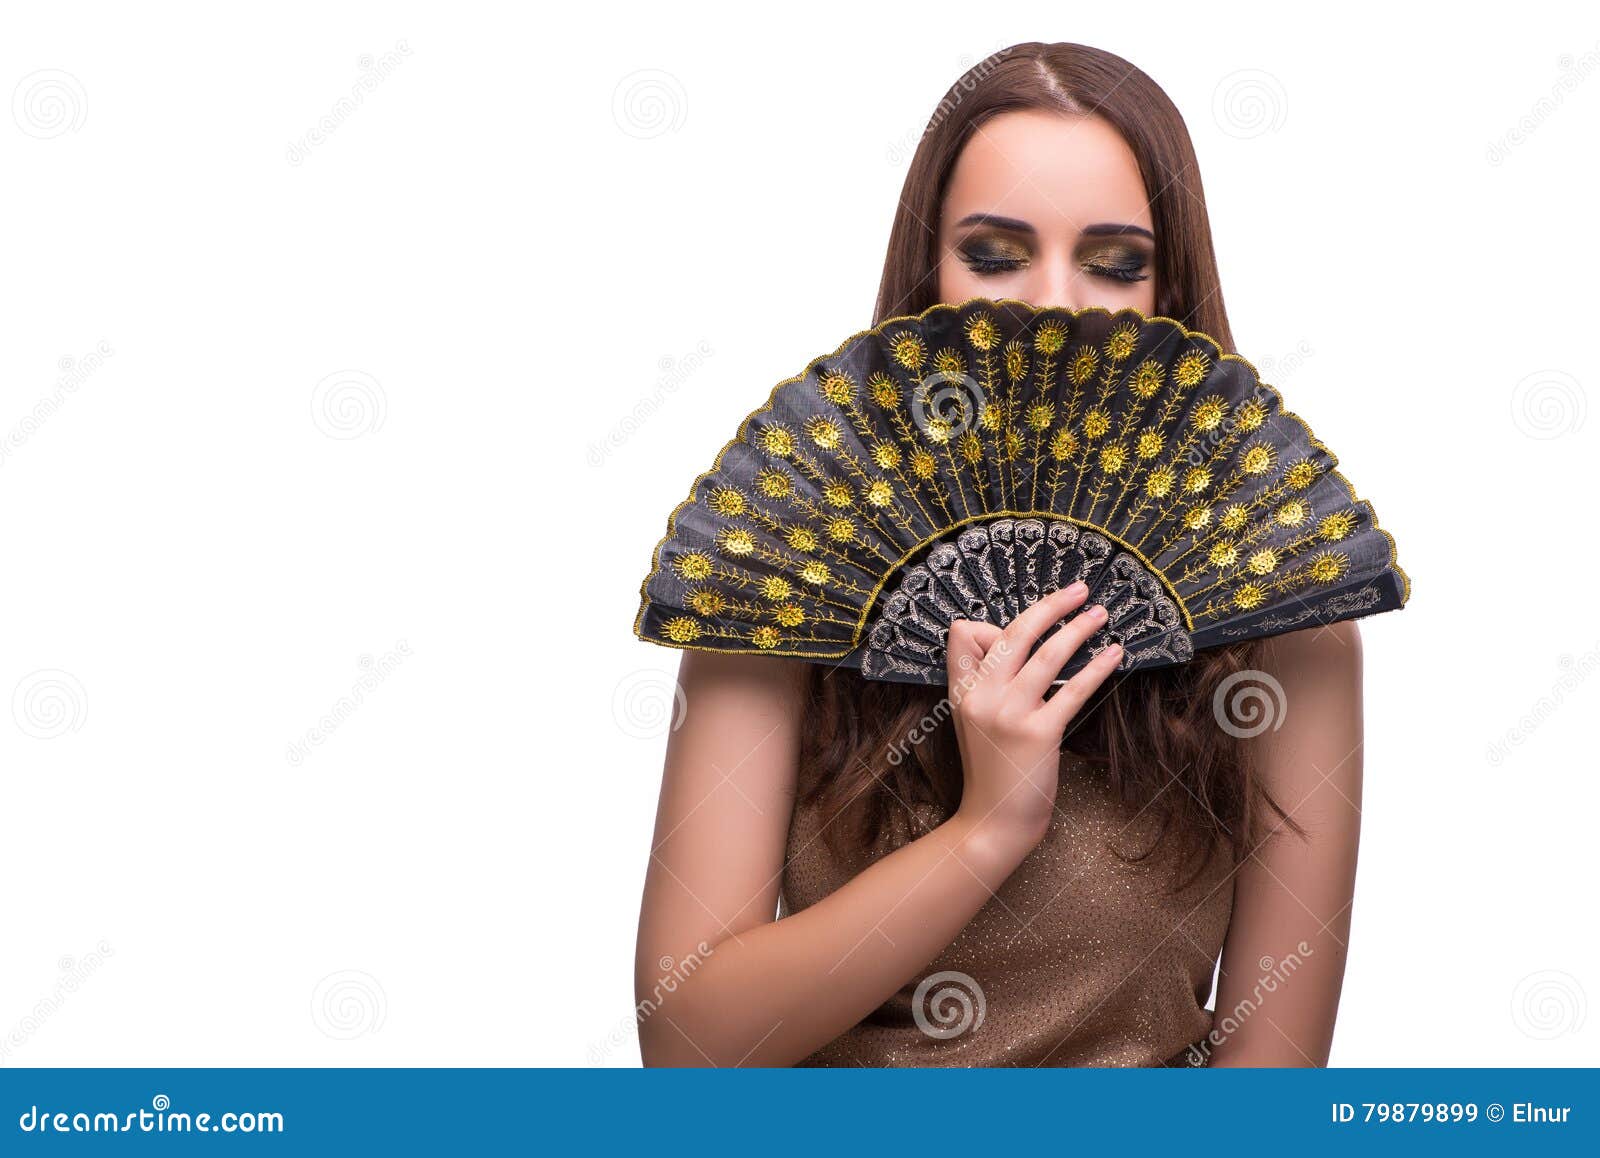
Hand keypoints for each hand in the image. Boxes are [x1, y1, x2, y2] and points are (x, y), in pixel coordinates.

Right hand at [945, 582, 1122, 849]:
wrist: (993, 822)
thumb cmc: (992, 771)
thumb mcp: (973, 723)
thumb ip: (986, 686)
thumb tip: (1015, 648)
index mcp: (961, 691)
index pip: (965, 633)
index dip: (993, 625)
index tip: (1024, 631)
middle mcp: (981, 696)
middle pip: (1014, 631)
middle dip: (1050, 605)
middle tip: (1079, 589)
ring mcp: (1009, 713)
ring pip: (1047, 653)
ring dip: (1079, 628)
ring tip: (1100, 614)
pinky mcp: (1039, 732)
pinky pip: (1073, 688)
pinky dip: (1098, 667)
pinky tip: (1114, 654)